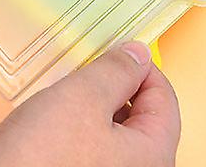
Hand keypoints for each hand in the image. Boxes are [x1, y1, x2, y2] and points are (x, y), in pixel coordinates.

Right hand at [0, 42, 180, 166]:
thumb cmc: (40, 159)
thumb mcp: (82, 97)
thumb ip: (117, 71)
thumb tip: (138, 55)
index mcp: (153, 157)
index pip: (165, 99)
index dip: (140, 66)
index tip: (116, 51)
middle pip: (143, 119)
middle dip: (115, 89)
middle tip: (84, 75)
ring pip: (117, 135)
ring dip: (94, 111)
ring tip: (63, 103)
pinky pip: (96, 152)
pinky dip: (80, 132)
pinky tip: (53, 129)